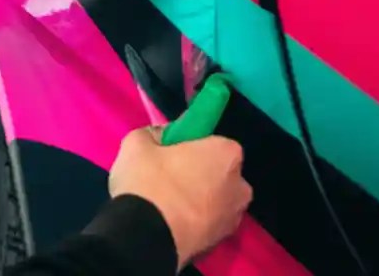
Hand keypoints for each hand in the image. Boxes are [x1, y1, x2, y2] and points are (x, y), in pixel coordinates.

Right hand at [109, 126, 251, 267]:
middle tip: (167, 178)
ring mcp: (233, 219)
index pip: (214, 142)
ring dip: (197, 201)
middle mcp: (240, 186)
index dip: (191, 146)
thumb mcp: (137, 144)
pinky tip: (169, 223)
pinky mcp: (219, 245)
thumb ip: (154, 133)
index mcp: (227, 154)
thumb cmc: (148, 183)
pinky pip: (207, 225)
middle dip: (199, 175)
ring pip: (214, 201)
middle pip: (218, 173)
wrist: (144, 240)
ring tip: (165, 205)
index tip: (169, 153)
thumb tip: (161, 137)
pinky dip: (193, 223)